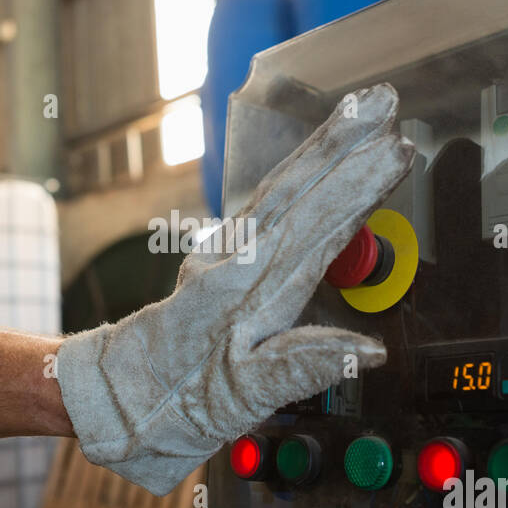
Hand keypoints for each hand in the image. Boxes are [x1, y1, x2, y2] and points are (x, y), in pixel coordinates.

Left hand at [56, 83, 415, 494]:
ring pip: (280, 189)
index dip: (360, 187)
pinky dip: (295, 176)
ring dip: (321, 149)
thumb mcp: (238, 402)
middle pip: (299, 191)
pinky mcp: (215, 261)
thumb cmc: (171, 407)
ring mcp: (222, 256)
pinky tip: (311, 164)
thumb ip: (300, 368)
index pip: (318, 227)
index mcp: (249, 293)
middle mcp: (235, 263)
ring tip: (359, 112)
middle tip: (384, 100)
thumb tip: (367, 352)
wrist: (110, 400)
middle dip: (344, 145)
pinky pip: (263, 204)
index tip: (397, 150)